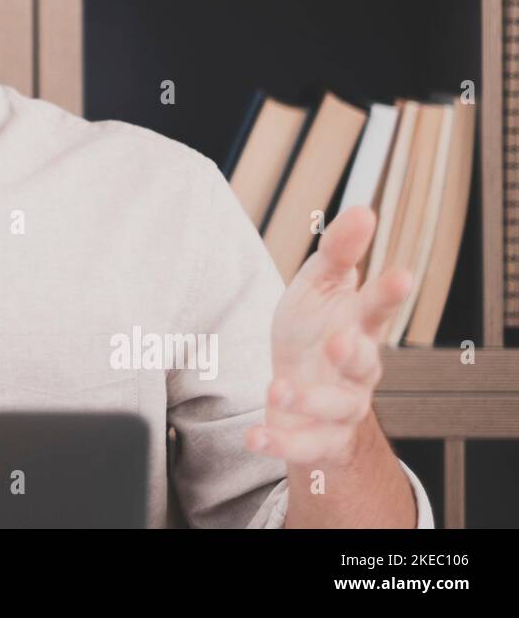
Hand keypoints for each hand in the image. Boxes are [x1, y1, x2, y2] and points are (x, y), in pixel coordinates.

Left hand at [246, 205, 411, 466]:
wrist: (300, 395)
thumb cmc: (312, 331)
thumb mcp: (319, 286)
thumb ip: (339, 252)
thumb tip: (363, 209)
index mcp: (357, 327)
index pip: (377, 308)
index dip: (388, 293)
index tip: (400, 274)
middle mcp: (356, 370)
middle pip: (365, 363)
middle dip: (354, 353)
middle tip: (338, 341)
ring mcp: (340, 407)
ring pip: (337, 408)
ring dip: (309, 400)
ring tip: (278, 389)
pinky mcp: (318, 439)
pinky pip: (303, 446)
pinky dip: (280, 443)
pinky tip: (255, 437)